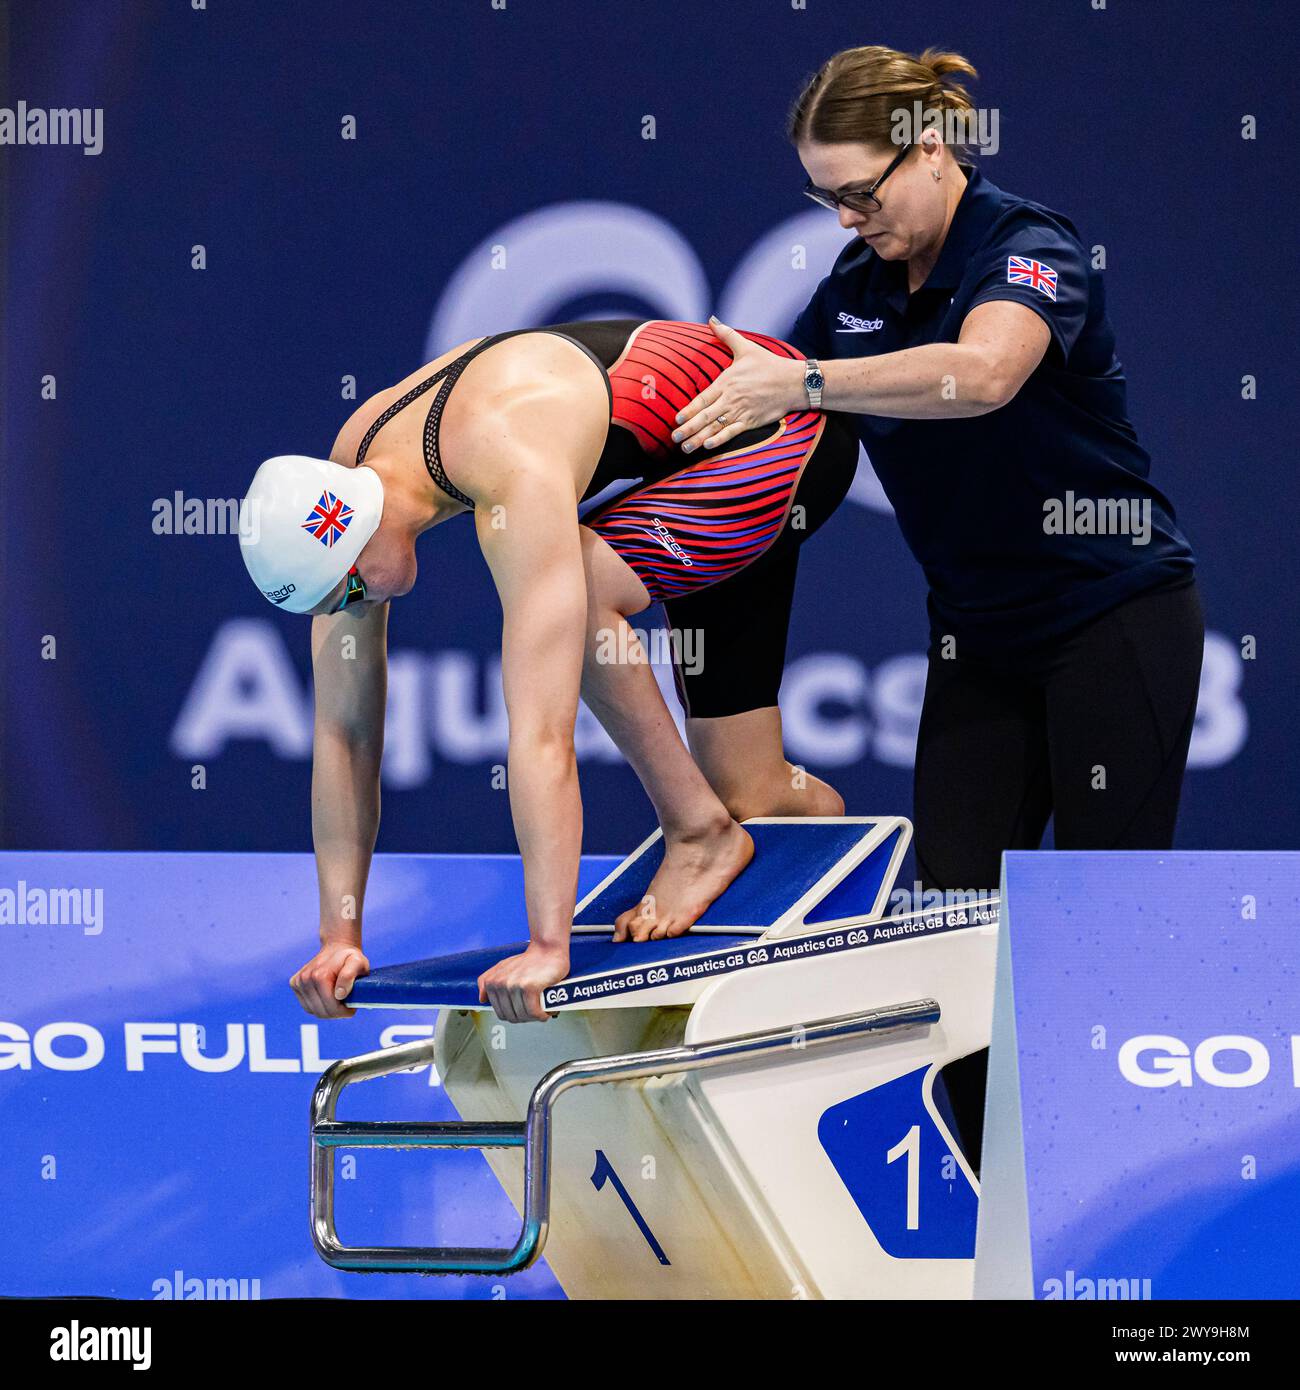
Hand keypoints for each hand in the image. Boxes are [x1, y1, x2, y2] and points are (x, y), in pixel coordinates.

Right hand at [290, 940, 370, 1018]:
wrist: (336, 948)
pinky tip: (327, 997)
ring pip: (314, 1011)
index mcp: (320, 976)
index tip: (353, 1007)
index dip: (344, 1012)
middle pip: (322, 1012)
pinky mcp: (295, 984)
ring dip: (328, 1010)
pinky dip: (319, 1006)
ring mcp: (298, 982)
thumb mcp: (358, 963)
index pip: (331, 1008)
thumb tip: (339, 994)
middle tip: (347, 1005)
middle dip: (337, 1013)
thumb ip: (349, 977)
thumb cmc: (349, 958)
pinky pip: (308, 1007)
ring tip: (338, 1000)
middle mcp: (305, 979)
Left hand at [477, 942, 570, 1023]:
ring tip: (541, 1009)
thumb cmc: (530, 960)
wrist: (548, 950)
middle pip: (512, 1016)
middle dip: (525, 1017)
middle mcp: (500, 984)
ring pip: (523, 1015)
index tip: (523, 1009)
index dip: (515, 1014)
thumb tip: (482, 998)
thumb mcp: (504, 967)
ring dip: (535, 1016)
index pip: (500, 1013)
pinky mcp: (528, 988)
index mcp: (492, 982)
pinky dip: (542, 1015)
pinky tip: (545, 1011)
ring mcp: (513, 985)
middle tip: (534, 1010)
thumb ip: (488, 980)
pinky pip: (533, 1012)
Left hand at [671, 318, 805, 452]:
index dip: (689, 410)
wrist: (794, 382)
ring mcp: (741, 411)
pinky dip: (720, 440)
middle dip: (688, 428)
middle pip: (705, 416)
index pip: (703, 399)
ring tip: (685, 448)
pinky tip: (708, 447)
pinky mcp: (752, 422)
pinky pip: (733, 433)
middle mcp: (731, 398)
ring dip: (699, 438)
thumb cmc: (769, 365)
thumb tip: (712, 319)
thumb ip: (727, 335)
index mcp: (727, 382)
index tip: (676, 419)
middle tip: (674, 438)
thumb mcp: (747, 347)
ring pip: (716, 427)